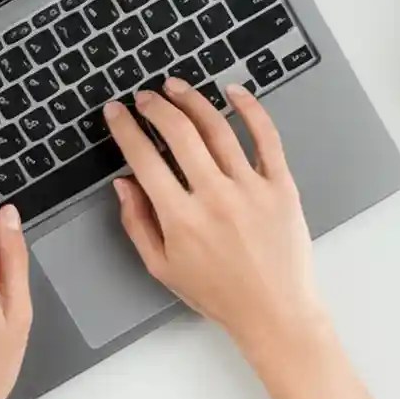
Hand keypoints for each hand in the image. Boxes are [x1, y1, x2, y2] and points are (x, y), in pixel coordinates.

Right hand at [104, 80, 324, 362]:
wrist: (275, 310)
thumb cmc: (219, 293)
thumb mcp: (163, 267)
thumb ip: (137, 223)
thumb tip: (123, 182)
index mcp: (181, 218)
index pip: (144, 158)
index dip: (126, 128)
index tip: (118, 113)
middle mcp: (215, 198)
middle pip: (179, 133)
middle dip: (155, 107)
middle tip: (145, 97)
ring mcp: (251, 189)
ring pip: (218, 128)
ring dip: (192, 100)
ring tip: (177, 87)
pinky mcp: (281, 187)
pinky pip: (266, 137)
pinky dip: (250, 109)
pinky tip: (234, 92)